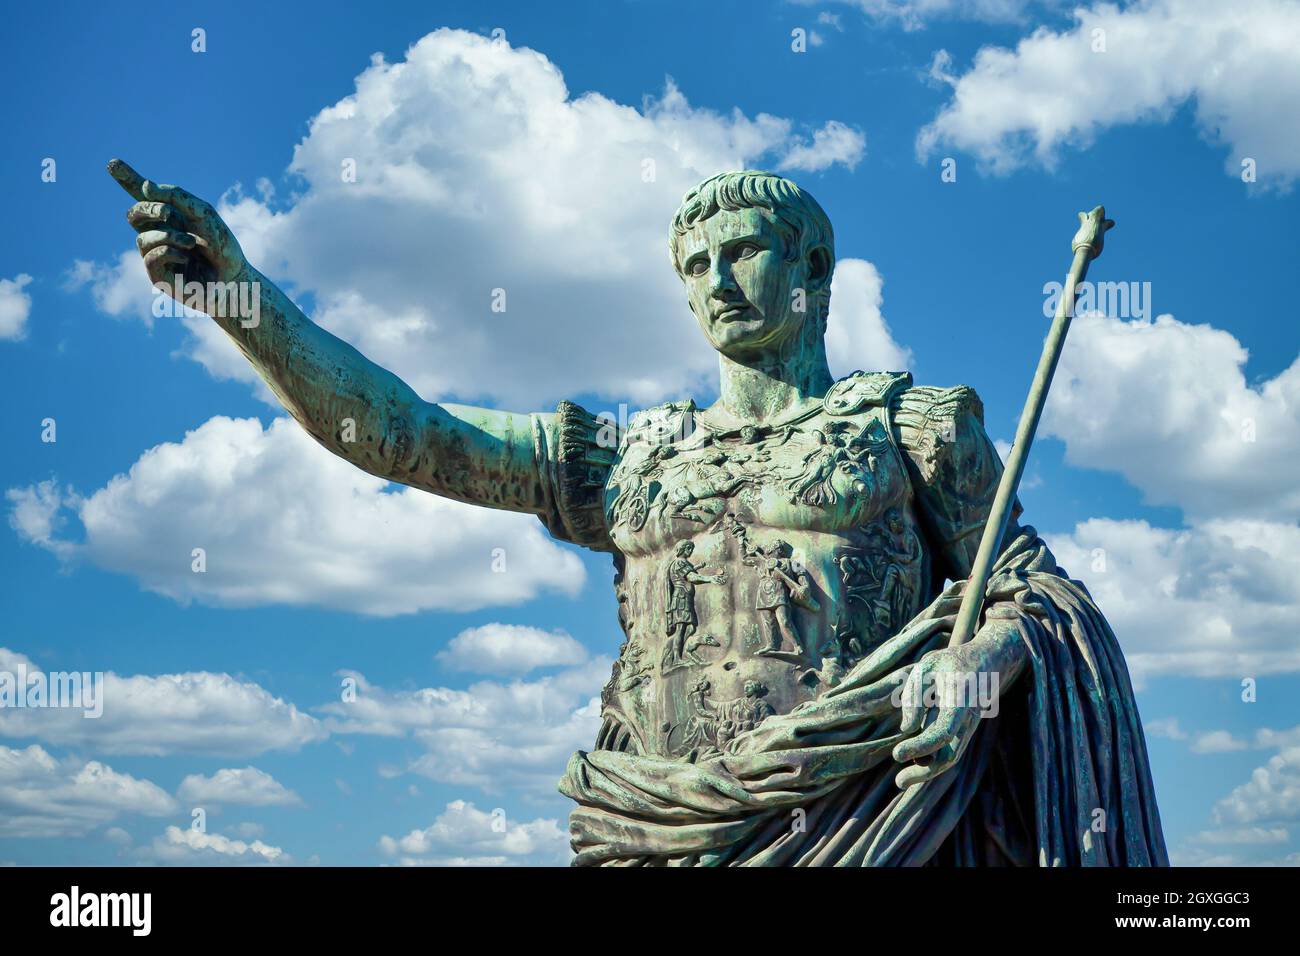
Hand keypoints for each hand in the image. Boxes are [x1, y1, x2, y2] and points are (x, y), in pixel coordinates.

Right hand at [108, 159, 247, 294]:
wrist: (235, 279)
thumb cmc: (222, 247)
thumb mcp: (203, 214)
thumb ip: (177, 197)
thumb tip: (144, 187)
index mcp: (168, 217)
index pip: (143, 197)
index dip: (127, 180)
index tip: (112, 162)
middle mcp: (158, 234)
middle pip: (134, 214)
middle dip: (149, 209)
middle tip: (169, 212)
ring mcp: (156, 256)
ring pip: (142, 237)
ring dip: (168, 235)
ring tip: (191, 242)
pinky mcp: (157, 277)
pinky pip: (150, 257)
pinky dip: (169, 251)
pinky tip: (186, 258)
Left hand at [891, 618, 1023, 788]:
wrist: (986, 662)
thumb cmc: (951, 662)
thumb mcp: (928, 666)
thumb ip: (914, 695)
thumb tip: (906, 730)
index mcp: (960, 700)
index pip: (943, 731)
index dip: (921, 746)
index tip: (896, 753)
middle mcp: (968, 720)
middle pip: (950, 755)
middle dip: (924, 772)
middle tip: (898, 782)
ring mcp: (969, 728)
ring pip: (952, 757)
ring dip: (928, 771)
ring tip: (901, 780)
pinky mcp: (964, 731)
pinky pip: (951, 752)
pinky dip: (933, 761)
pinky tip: (913, 762)